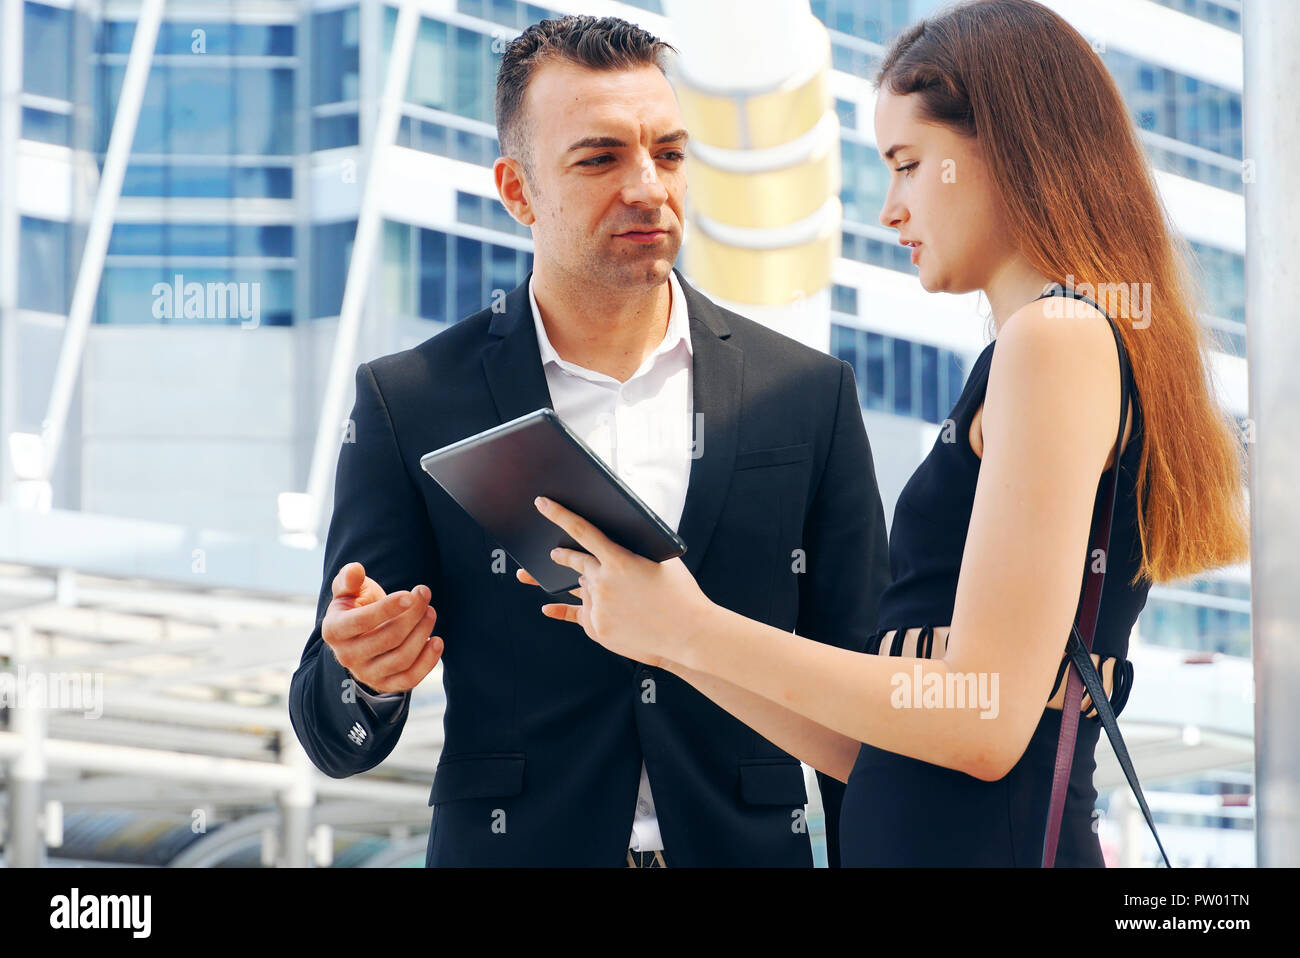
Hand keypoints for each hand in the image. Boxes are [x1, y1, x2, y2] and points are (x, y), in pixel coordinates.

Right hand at [322, 561, 442, 693]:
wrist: (360, 636)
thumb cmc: (356, 607)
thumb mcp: (347, 590)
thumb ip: (349, 579)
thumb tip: (355, 569)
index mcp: (334, 630)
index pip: (361, 621)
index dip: (388, 608)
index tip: (410, 595)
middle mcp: (347, 656)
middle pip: (388, 638)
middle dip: (412, 615)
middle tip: (425, 595)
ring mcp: (366, 673)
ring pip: (401, 658)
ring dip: (422, 633)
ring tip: (431, 612)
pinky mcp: (385, 685)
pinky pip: (409, 680)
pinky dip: (427, 662)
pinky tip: (437, 641)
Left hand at [519, 496, 714, 668]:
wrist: (688, 633)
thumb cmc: (680, 594)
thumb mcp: (662, 561)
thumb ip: (636, 550)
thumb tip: (619, 544)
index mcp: (619, 560)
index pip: (582, 530)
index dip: (559, 515)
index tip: (542, 504)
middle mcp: (603, 582)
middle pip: (575, 562)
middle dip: (563, 556)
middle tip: (554, 553)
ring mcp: (599, 607)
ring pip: (583, 589)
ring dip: (585, 584)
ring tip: (573, 576)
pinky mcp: (598, 629)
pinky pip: (578, 614)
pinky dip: (568, 609)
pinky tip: (548, 606)